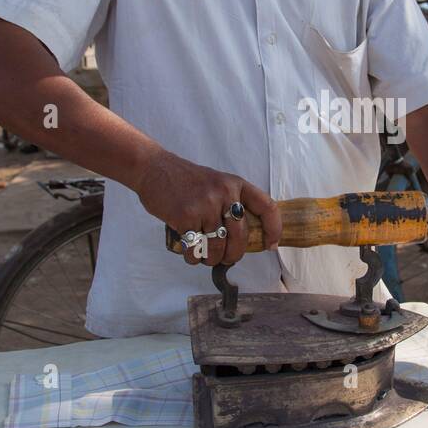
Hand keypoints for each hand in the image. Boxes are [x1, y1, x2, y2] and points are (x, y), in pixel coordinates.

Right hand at [132, 147, 280, 265]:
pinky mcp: (186, 217)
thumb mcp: (216, 183)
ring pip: (218, 246)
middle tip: (227, 258)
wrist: (154, 168)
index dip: (273, 228)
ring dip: (212, 259)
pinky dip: (193, 257)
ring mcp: (205, 205)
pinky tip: (190, 253)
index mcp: (235, 184)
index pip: (266, 206)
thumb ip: (230, 202)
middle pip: (240, 236)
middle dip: (234, 254)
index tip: (271, 244)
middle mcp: (224, 193)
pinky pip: (196, 248)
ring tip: (206, 257)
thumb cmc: (185, 180)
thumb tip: (242, 237)